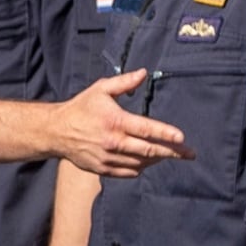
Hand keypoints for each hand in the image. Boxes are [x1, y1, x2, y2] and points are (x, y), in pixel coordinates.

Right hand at [56, 73, 190, 177]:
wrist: (56, 131)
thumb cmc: (81, 108)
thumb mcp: (101, 89)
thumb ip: (124, 82)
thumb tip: (143, 73)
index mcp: (115, 121)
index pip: (146, 129)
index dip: (166, 134)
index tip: (181, 138)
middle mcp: (113, 142)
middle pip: (149, 150)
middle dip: (172, 152)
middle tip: (189, 154)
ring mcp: (108, 158)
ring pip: (140, 163)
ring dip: (157, 160)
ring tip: (170, 155)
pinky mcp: (102, 169)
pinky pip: (128, 172)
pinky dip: (141, 168)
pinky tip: (148, 162)